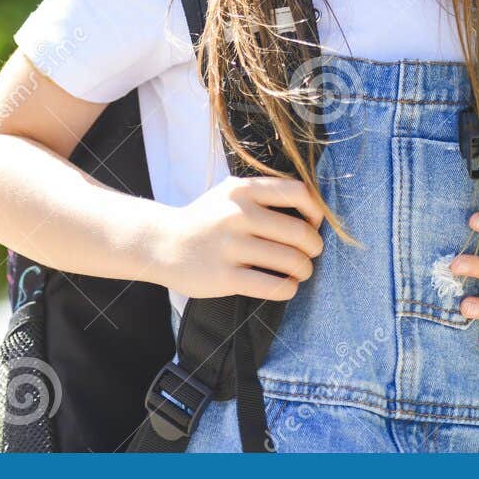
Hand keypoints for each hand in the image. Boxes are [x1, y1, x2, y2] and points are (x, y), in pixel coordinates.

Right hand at [157, 175, 324, 300]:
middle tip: (310, 255)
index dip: (317, 212)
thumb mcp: (231, 193)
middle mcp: (238, 214)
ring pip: (291, 261)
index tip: (313, 225)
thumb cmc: (206, 219)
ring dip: (304, 270)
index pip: (300, 193)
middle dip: (314, 248)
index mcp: (244, 190)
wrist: (161, 244)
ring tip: (300, 272)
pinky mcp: (224, 276)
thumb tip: (314, 210)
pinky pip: (273, 286)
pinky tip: (285, 286)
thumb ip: (265, 194)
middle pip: (301, 233)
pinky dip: (288, 289)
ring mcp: (230, 246)